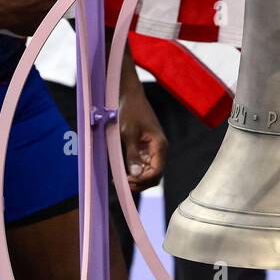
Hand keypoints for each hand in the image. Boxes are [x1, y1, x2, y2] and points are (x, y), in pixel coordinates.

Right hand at [0, 0, 61, 36]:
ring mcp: (48, 19)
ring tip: (31, 5)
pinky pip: (42, 23)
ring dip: (44, 8)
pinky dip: (37, 19)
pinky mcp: (39, 29)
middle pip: (57, 1)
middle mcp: (55, 7)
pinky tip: (27, 14)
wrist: (3, 10)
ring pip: (51, 13)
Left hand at [119, 73, 165, 192]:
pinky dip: (134, 170)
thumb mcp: (128, 133)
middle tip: (123, 183)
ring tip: (120, 178)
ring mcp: (152, 149)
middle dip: (141, 183)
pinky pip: (143, 164)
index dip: (143, 180)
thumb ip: (133, 154)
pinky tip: (121, 171)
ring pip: (149, 171)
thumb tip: (136, 174)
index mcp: (159, 145)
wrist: (129, 95)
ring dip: (137, 178)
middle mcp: (159, 149)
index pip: (157, 172)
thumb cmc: (130, 111)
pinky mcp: (145, 147)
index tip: (127, 180)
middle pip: (155, 175)